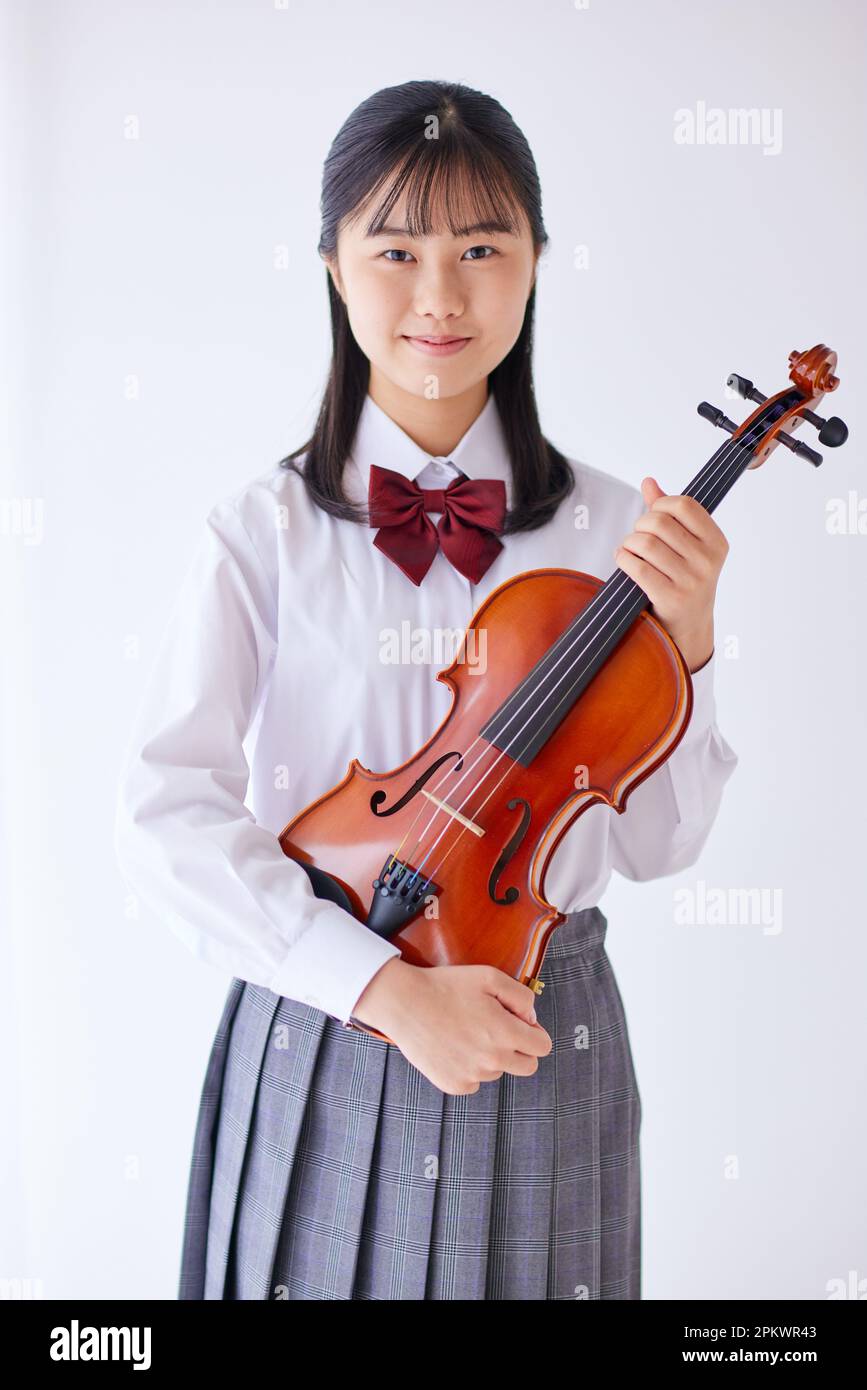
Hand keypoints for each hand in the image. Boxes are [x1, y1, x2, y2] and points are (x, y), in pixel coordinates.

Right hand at [352, 957, 552, 1095]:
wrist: (404, 1004)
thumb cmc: (446, 987)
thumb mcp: (489, 977)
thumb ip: (521, 997)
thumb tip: (531, 1019)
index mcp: (504, 1033)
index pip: (542, 1047)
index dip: (535, 1033)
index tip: (521, 1025)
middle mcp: (491, 1060)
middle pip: (528, 1066)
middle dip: (521, 1049)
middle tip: (499, 1031)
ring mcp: (472, 1075)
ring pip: (498, 1072)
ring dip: (492, 1057)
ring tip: (468, 1032)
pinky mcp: (453, 1085)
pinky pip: (475, 1081)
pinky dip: (470, 1067)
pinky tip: (455, 1046)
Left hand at [613, 477, 728, 672]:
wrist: (689, 626)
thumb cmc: (685, 579)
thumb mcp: (686, 545)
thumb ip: (669, 513)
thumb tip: (648, 482)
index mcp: (716, 542)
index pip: (684, 505)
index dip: (660, 505)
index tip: (653, 516)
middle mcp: (708, 561)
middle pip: (659, 522)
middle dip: (640, 525)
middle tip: (637, 537)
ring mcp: (691, 580)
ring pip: (645, 544)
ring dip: (629, 543)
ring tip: (629, 550)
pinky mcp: (671, 598)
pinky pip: (637, 567)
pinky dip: (623, 559)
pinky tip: (624, 560)